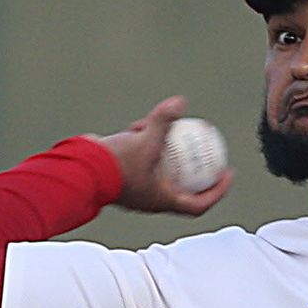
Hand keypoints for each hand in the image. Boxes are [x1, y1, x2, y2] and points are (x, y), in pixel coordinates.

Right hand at [89, 96, 231, 216]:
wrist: (80, 171)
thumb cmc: (115, 164)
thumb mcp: (145, 140)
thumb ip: (163, 121)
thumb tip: (180, 102)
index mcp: (161, 201)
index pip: (198, 205)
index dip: (217, 191)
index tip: (227, 173)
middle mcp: (150, 198)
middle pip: (182, 187)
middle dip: (197, 170)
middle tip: (207, 151)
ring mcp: (136, 188)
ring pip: (159, 169)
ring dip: (166, 149)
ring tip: (167, 127)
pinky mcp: (122, 176)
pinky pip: (141, 161)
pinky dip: (144, 145)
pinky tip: (141, 124)